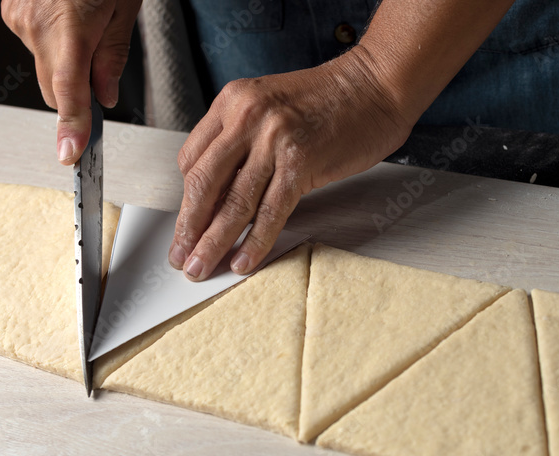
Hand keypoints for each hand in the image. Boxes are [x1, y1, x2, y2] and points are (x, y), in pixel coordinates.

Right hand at [1, 0, 141, 163]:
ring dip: (66, 62)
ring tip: (87, 23)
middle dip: (78, 92)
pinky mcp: (10, 11)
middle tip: (103, 70)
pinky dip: (53, 42)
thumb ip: (112, 57)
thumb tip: (104, 97)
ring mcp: (18, 18)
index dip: (72, 127)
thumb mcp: (124, 7)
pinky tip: (67, 16)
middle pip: (54, 87)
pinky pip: (34, 44)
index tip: (71, 156)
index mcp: (69, 27)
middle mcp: (36, 25)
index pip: (68, 92)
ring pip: (45, 66)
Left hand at [169, 47, 412, 280]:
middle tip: (181, 258)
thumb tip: (224, 193)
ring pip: (234, 202)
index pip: (193, 158)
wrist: (377, 85)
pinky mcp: (302, 163)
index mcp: (233, 101)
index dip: (186, 200)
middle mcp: (248, 117)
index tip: (186, 227)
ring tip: (202, 267)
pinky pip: (271, 211)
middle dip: (188, 228)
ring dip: (214, 242)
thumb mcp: (271, 108)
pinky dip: (255, 242)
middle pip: (203, 183)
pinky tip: (243, 261)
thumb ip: (243, 142)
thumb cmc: (331, 100)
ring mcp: (275, 140)